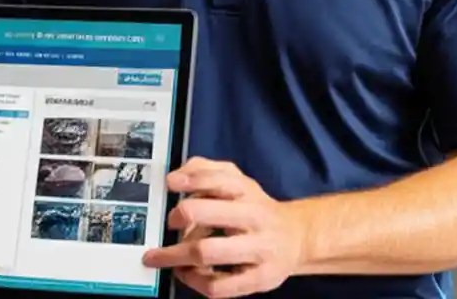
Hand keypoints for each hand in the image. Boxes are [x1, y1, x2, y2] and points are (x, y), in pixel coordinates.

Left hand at [142, 158, 306, 297]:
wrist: (297, 238)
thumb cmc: (256, 208)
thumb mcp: (237, 181)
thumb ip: (205, 170)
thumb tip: (176, 176)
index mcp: (247, 192)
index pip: (218, 180)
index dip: (191, 180)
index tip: (170, 183)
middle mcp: (254, 219)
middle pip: (209, 215)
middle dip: (180, 216)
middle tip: (168, 222)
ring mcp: (258, 250)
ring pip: (209, 251)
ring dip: (176, 255)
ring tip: (159, 256)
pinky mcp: (258, 278)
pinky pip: (219, 285)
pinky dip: (194, 280)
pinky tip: (185, 273)